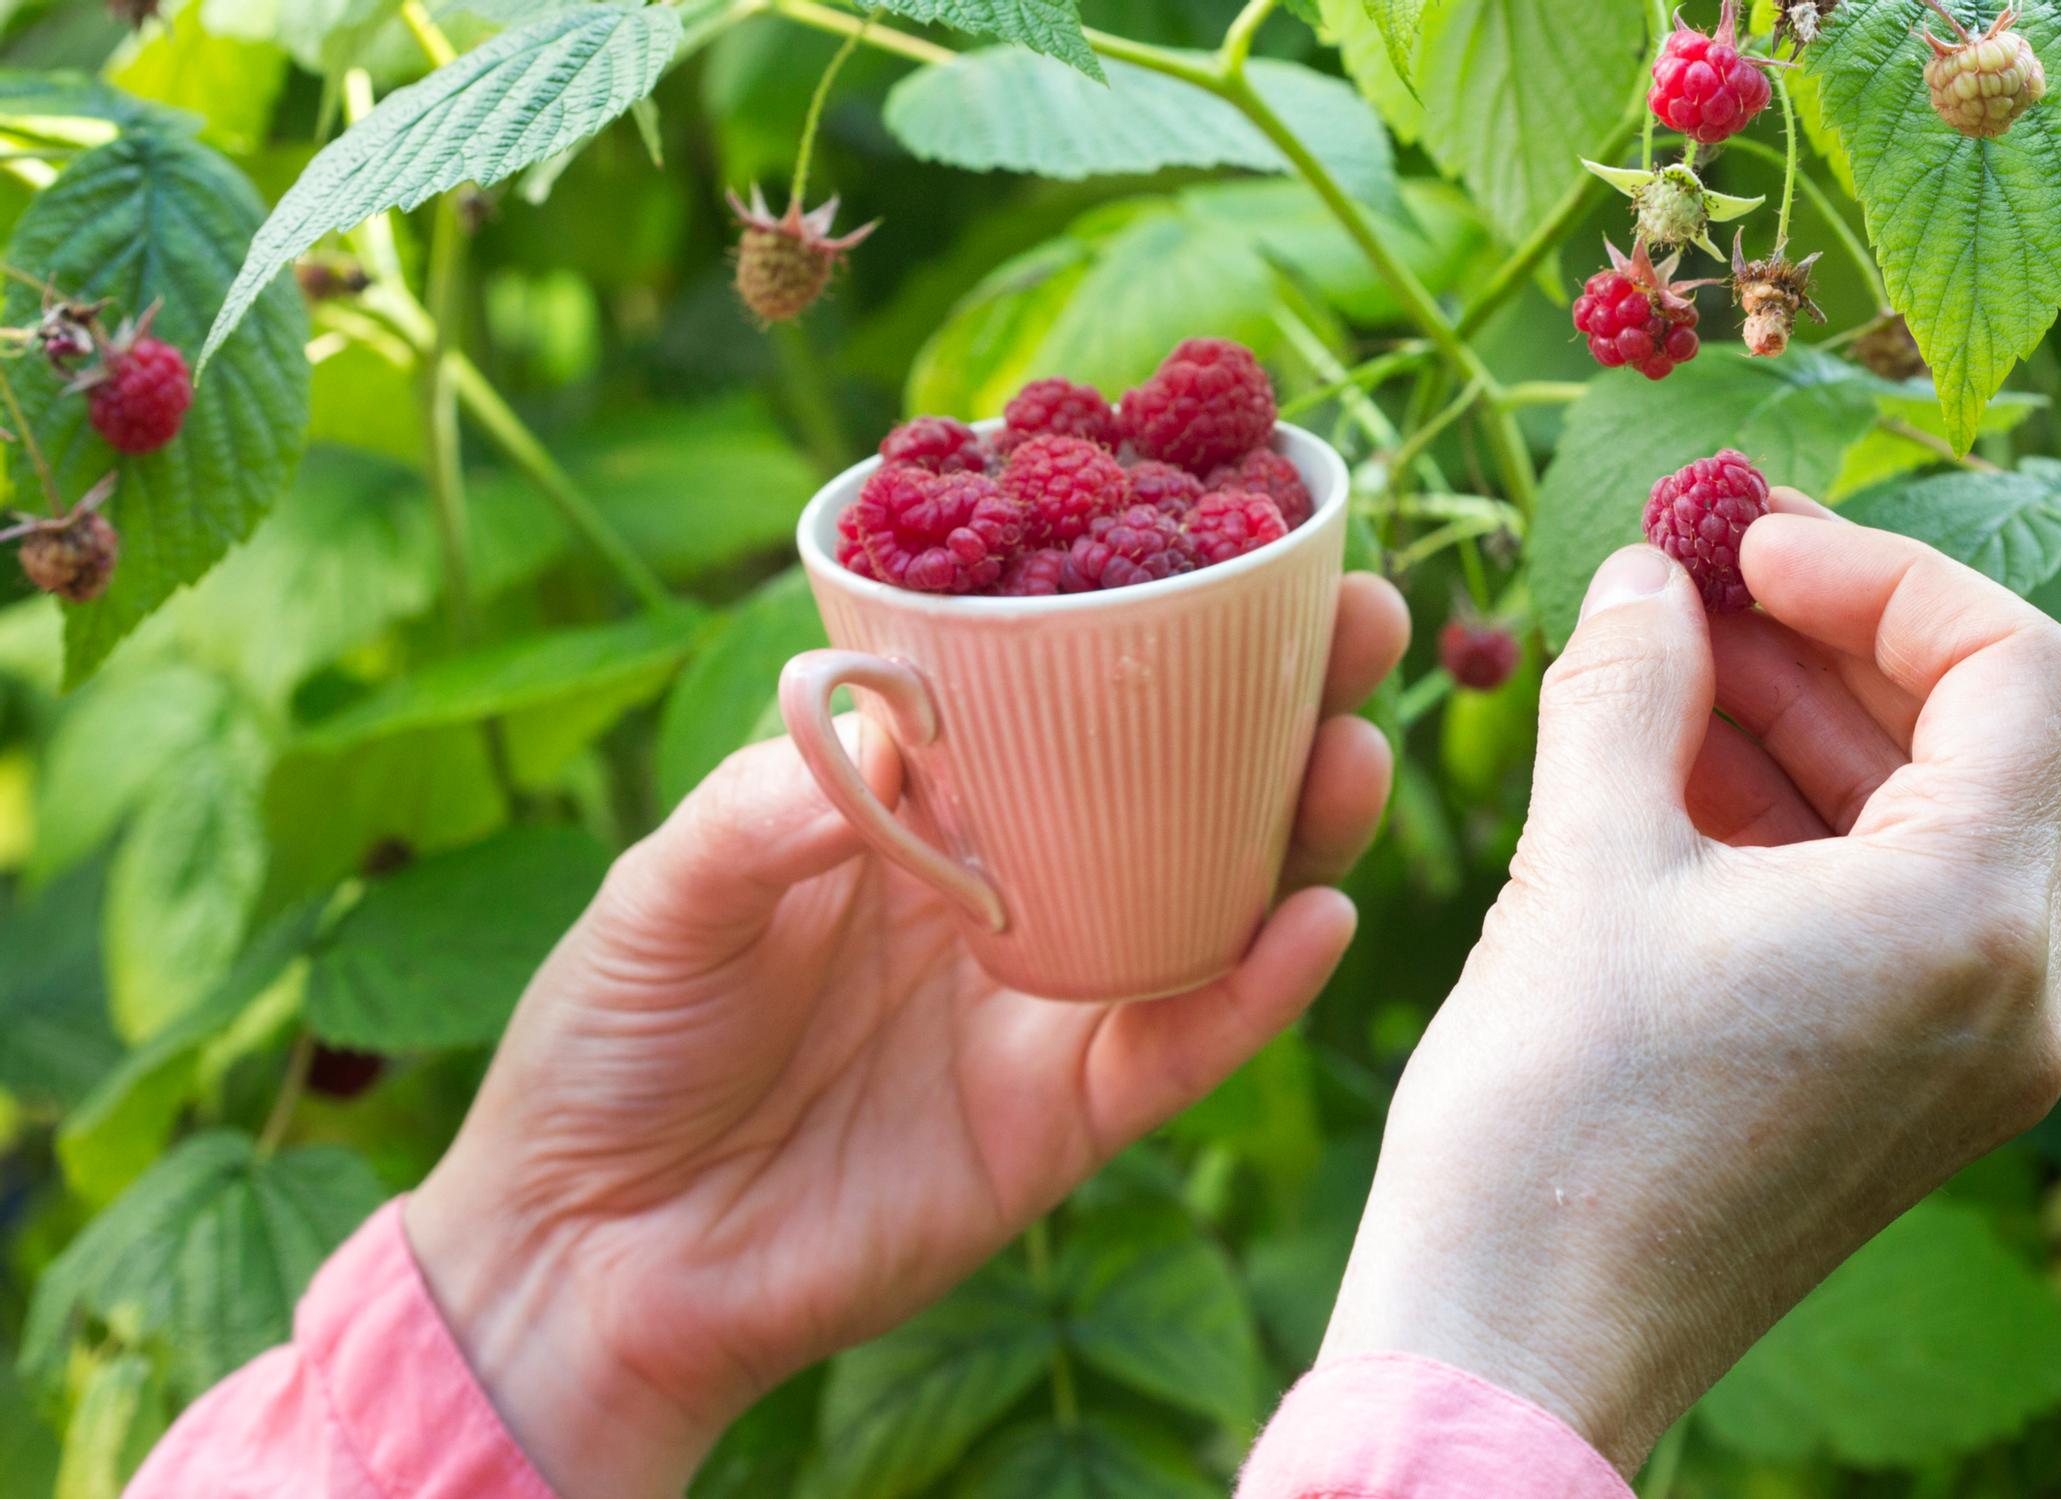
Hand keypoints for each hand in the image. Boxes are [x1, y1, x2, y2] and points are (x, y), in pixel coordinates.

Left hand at [405, 575, 1407, 1498]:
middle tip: (1364, 623)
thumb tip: (904, 723)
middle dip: (1285, 695)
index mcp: (922, 805)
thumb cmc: (611, 1045)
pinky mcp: (1067, 1120)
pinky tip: (1312, 919)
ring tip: (1350, 752)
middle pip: (1184, 777)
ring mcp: (1050, 1001)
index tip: (1247, 533)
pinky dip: (1255, 989)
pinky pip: (1184, 1044)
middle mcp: (1011, 886)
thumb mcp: (668, 888)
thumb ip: (778, 804)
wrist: (592, 1258)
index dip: (1161, 613)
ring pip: (1218, 897)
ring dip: (1301, 825)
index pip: (1068, 686)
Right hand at [1317, 498, 2060, 1470]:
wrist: (1513, 1349)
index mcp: (1972, 921)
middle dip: (1828, 643)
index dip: (1882, 575)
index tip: (1746, 544)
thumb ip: (1633, 680)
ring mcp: (1964, 1059)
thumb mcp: (1585, 861)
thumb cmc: (1553, 1121)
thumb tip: (1649, 574)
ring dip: (1800, 728)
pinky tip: (1667, 777)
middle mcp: (2009, 995)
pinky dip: (1791, 831)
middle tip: (1692, 579)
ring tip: (1658, 664)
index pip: (2013, 667)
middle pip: (1973, 744)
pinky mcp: (1899, 1098)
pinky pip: (1879, 918)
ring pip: (1920, 830)